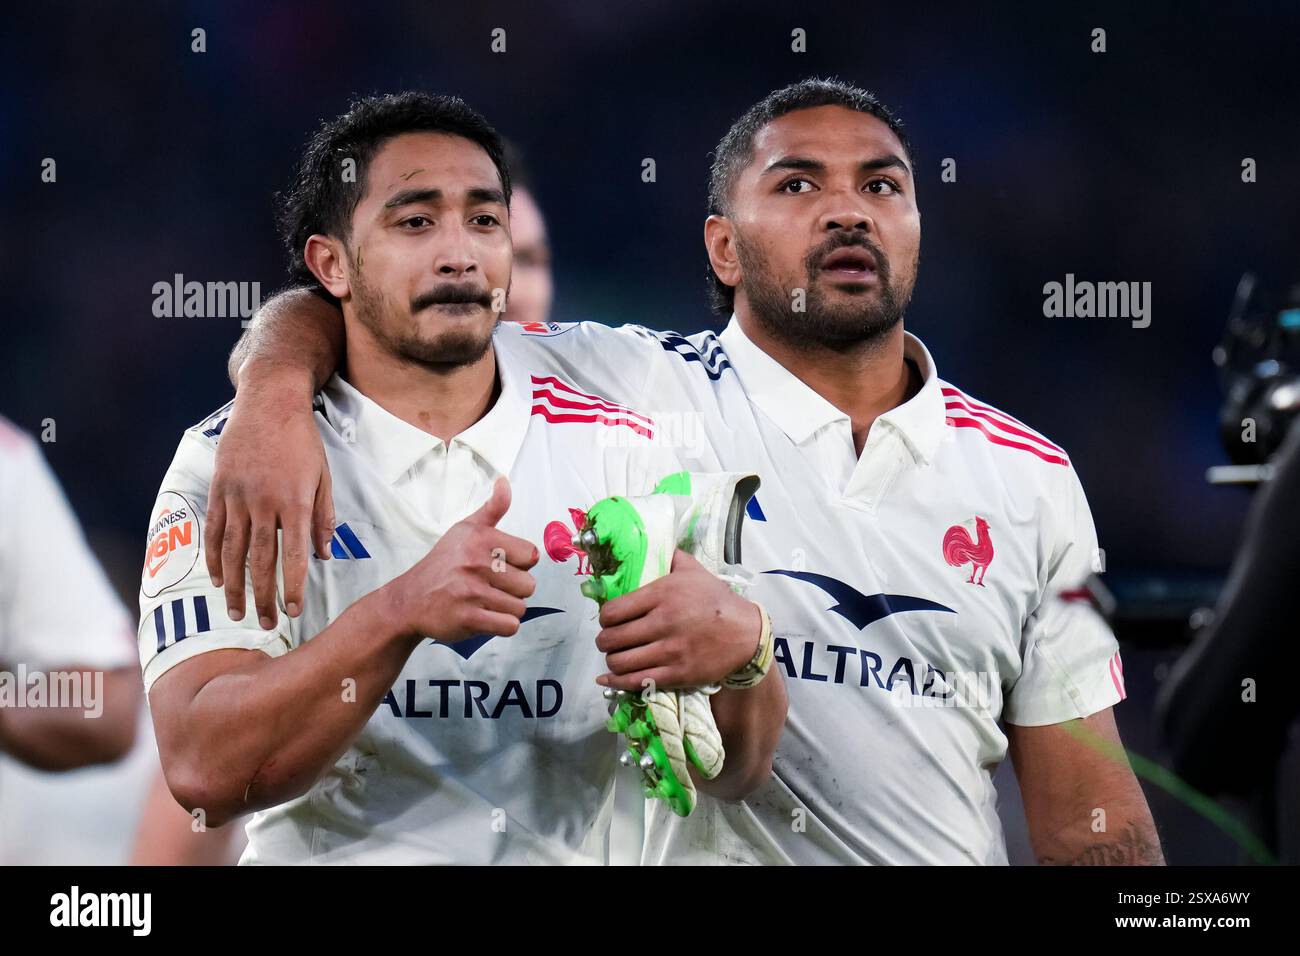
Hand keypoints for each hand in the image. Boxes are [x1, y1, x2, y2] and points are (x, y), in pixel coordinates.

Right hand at [205, 367, 333, 628]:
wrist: (269, 401)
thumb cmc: (303, 440)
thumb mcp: (324, 475)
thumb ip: (324, 517)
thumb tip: (324, 556)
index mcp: (295, 501)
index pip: (294, 555)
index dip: (294, 587)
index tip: (295, 612)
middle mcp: (264, 502)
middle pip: (261, 560)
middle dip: (263, 597)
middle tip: (265, 624)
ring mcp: (236, 495)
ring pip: (233, 551)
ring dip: (234, 586)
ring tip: (236, 613)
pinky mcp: (218, 488)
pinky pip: (213, 530)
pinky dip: (214, 558)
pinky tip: (217, 579)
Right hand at [383, 478, 538, 643]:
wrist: (410, 599)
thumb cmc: (443, 564)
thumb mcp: (465, 529)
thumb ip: (492, 508)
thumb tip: (505, 481)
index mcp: (481, 539)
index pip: (531, 555)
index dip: (520, 564)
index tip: (502, 566)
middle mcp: (476, 563)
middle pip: (529, 585)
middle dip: (514, 590)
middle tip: (492, 587)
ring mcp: (472, 592)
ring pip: (520, 607)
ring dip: (506, 609)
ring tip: (486, 601)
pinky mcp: (468, 618)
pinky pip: (510, 626)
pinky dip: (502, 625)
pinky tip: (486, 616)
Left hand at [594, 550, 760, 691]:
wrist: (747, 633)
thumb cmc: (717, 599)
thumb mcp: (694, 571)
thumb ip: (671, 558)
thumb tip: (653, 545)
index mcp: (662, 594)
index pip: (613, 611)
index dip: (604, 618)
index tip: (608, 620)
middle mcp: (662, 622)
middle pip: (612, 638)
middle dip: (604, 641)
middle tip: (609, 640)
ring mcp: (670, 650)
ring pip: (620, 662)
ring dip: (612, 661)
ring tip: (616, 657)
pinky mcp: (678, 673)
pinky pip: (637, 681)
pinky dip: (617, 682)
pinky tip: (609, 679)